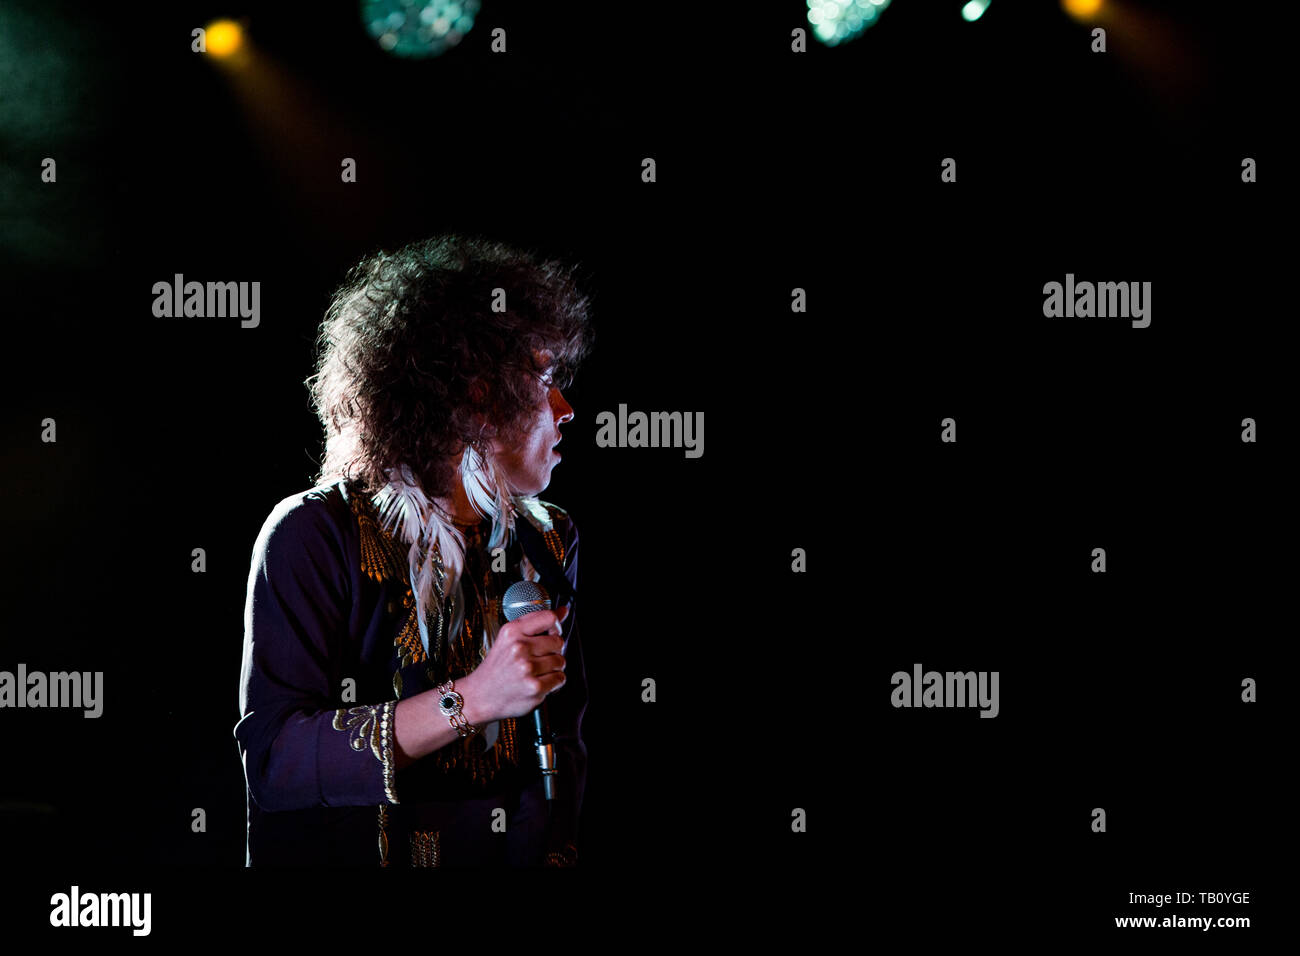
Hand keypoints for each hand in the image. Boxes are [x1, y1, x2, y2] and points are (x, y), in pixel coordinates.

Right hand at [463, 604, 568, 723]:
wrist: (481, 695)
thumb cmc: (497, 666)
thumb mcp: (510, 638)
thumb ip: (537, 623)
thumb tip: (564, 610)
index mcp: (512, 631)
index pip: (549, 618)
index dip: (556, 627)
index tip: (551, 634)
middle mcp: (519, 648)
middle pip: (558, 641)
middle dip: (553, 651)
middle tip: (539, 658)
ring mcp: (527, 668)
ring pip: (561, 661)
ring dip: (553, 667)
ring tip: (536, 671)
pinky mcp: (534, 687)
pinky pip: (559, 678)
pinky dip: (553, 681)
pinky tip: (538, 681)